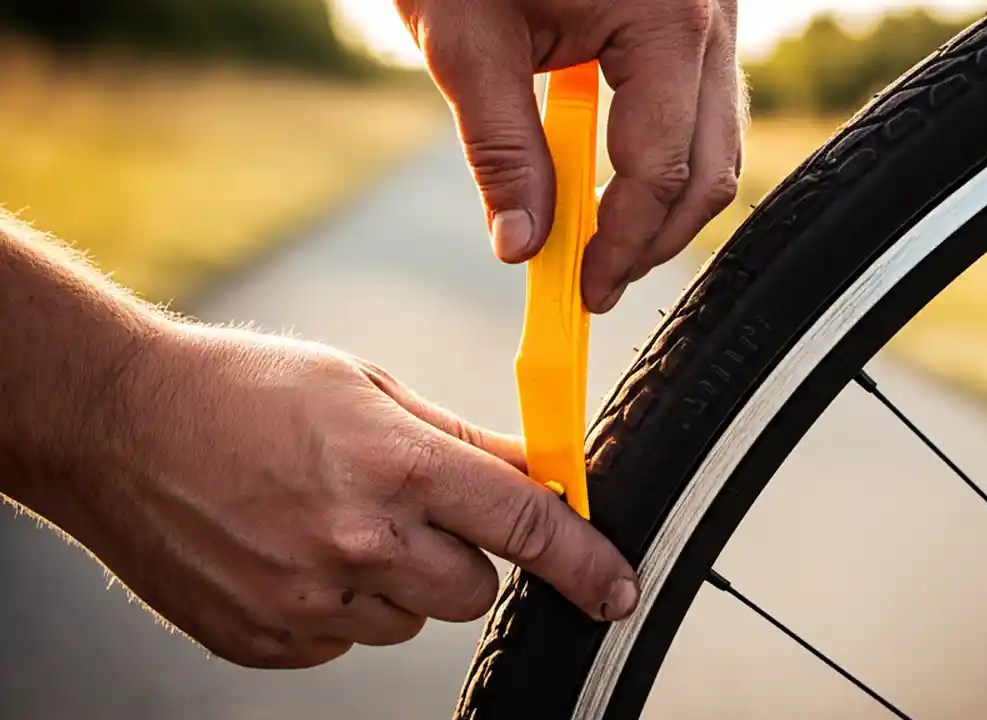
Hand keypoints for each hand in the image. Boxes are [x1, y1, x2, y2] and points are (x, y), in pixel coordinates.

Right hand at [45, 323, 638, 668]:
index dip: (584, 560)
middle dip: (463, 556)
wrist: (121, 425)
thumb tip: (536, 468)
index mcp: (394, 465)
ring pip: (410, 620)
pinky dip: (338, 607)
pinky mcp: (267, 640)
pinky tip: (292, 551)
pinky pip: (345, 642)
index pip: (523, 525)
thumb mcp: (367, 388)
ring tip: (332, 521)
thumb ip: (460, 439)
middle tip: (410, 510)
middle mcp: (358, 542)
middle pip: (475, 590)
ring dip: (397, 582)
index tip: (614, 587)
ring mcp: (308, 601)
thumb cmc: (244, 390)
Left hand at [398, 0, 744, 312]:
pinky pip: (699, 107)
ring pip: (716, 143)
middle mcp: (711, 15)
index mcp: (666, 16)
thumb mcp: (465, 38)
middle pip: (712, 168)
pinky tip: (606, 175)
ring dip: (661, 203)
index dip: (621, 244)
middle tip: (592, 280)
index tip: (578, 290)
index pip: (660, 169)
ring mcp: (714, 13)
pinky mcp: (695, 16)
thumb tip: (524, 244)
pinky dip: (660, 156)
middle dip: (652, 237)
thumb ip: (501, 148)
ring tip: (597, 238)